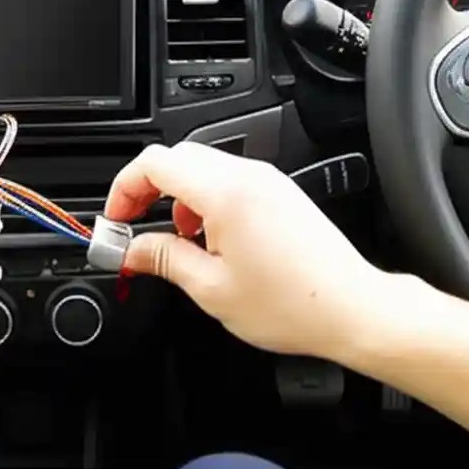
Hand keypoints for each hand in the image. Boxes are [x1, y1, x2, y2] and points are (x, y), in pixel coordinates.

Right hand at [106, 143, 384, 357]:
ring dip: (177, 196)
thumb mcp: (211, 289)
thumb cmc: (294, 304)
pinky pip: (229, 181)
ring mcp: (268, 181)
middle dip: (147, 189)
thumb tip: (132, 251)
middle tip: (135, 227)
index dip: (124, 188)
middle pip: (177, 158)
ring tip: (177, 242)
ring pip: (203, 168)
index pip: (154, 163)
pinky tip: (209, 240)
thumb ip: (163, 260)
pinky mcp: (280, 193)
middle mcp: (248, 177)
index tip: (116, 219)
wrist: (352, 309)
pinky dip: (206, 201)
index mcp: (226, 193)